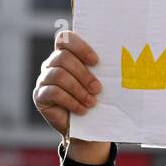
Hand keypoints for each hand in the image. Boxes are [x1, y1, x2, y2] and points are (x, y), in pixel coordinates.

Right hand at [33, 30, 109, 163]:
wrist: (87, 127)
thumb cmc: (96, 99)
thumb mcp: (101, 82)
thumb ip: (103, 69)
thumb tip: (126, 62)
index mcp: (66, 55)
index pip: (65, 39)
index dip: (79, 46)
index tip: (96, 61)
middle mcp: (51, 64)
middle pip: (62, 57)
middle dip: (83, 73)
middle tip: (98, 88)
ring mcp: (43, 79)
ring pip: (58, 74)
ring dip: (78, 89)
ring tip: (92, 101)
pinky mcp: (40, 96)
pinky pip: (53, 92)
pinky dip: (70, 101)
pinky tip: (82, 109)